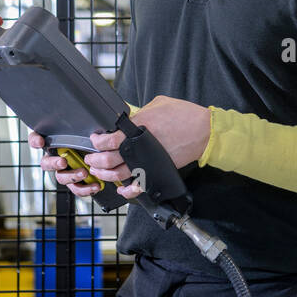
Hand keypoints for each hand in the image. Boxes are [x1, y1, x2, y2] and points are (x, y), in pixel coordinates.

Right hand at [28, 129, 127, 198]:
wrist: (103, 153)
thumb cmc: (89, 138)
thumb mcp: (83, 129)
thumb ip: (78, 123)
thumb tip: (83, 110)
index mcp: (53, 143)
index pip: (36, 139)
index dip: (35, 141)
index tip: (41, 141)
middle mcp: (56, 157)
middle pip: (46, 163)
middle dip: (53, 163)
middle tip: (63, 162)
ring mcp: (65, 171)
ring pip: (61, 177)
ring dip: (71, 176)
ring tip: (84, 173)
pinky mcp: (76, 182)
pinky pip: (76, 188)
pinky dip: (85, 188)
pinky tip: (94, 185)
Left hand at [86, 94, 210, 199]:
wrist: (204, 131)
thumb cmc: (184, 115)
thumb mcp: (158, 104)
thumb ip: (140, 112)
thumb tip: (130, 116)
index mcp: (139, 128)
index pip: (109, 139)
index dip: (98, 141)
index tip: (94, 140)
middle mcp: (141, 148)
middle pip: (109, 159)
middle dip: (96, 160)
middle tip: (91, 158)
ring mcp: (148, 162)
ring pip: (120, 175)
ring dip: (106, 174)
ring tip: (99, 171)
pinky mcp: (157, 172)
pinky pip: (139, 186)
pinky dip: (129, 191)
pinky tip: (122, 190)